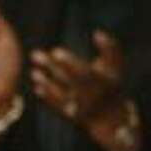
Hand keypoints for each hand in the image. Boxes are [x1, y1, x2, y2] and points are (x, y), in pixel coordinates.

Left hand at [30, 30, 140, 150]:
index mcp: (103, 81)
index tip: (55, 51)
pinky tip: (37, 86)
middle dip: (52, 67)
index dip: (69, 62)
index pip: (84, 71)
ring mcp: (82, 107)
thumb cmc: (110, 85)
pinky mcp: (73, 117)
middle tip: (35, 54)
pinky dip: (48, 97)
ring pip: (62, 93)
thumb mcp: (116, 67)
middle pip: (69, 80)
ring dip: (46, 82)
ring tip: (34, 72)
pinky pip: (58, 106)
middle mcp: (92, 95)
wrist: (111, 118)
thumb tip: (97, 32)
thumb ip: (110, 48)